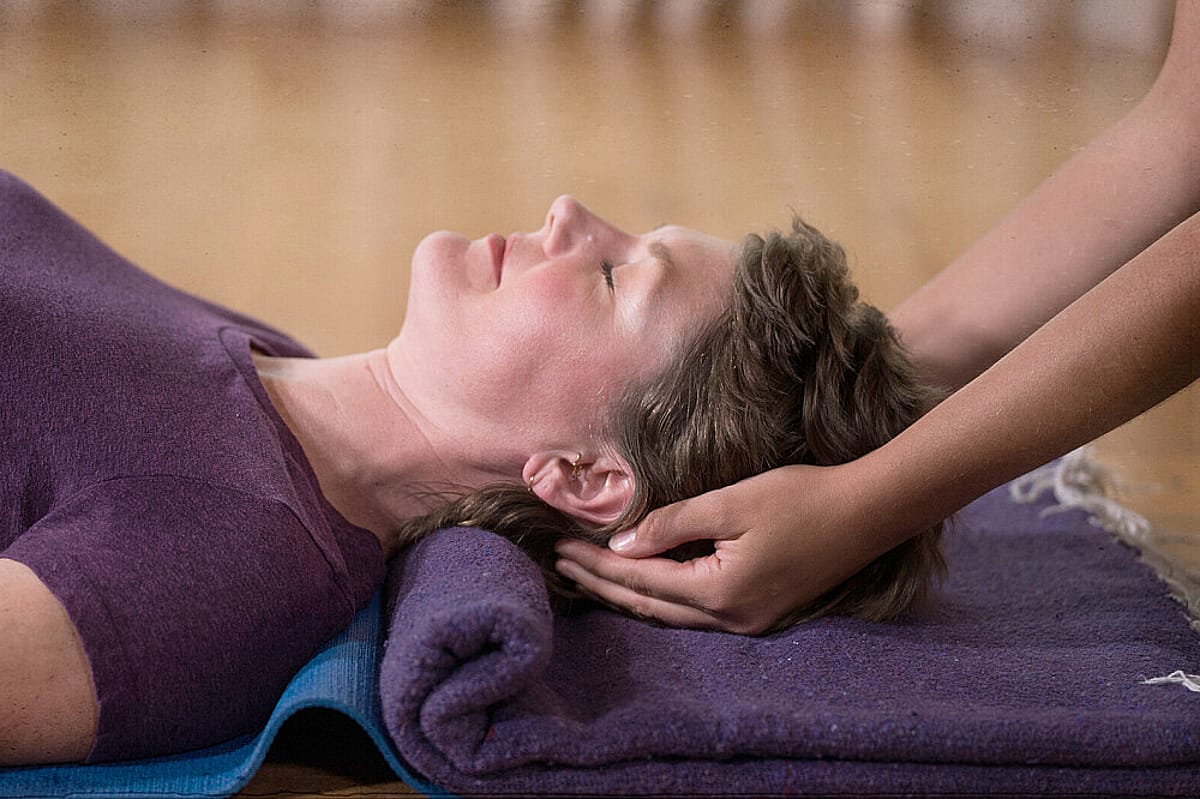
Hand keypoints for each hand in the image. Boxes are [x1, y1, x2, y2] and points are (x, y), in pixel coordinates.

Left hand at [553, 462, 887, 634]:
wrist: (868, 512)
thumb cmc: (802, 498)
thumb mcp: (731, 502)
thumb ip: (672, 524)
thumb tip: (622, 545)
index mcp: (719, 592)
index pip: (639, 579)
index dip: (596, 564)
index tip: (558, 547)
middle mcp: (730, 619)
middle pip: (648, 605)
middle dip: (601, 584)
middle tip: (560, 564)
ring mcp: (748, 622)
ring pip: (670, 615)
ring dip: (628, 594)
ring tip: (589, 578)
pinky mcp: (761, 613)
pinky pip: (695, 613)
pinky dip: (661, 598)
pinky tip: (644, 585)